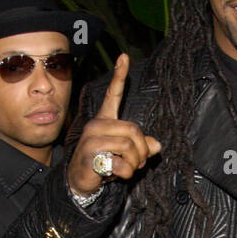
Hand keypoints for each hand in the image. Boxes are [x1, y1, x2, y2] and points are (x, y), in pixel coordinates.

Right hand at [67, 53, 161, 195]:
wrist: (79, 181)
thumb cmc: (103, 164)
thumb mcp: (126, 154)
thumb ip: (142, 146)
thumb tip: (157, 145)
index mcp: (106, 120)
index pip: (114, 95)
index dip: (119, 76)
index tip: (124, 56)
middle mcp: (97, 125)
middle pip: (134, 129)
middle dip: (142, 151)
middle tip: (139, 162)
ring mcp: (92, 139)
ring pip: (129, 147)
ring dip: (135, 163)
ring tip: (128, 169)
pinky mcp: (90, 155)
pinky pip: (120, 163)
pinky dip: (126, 173)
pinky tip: (116, 175)